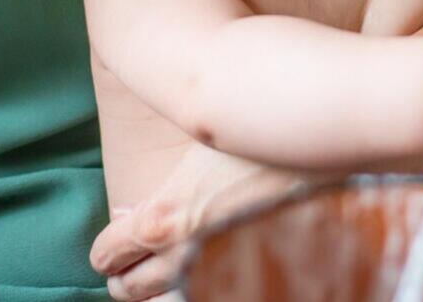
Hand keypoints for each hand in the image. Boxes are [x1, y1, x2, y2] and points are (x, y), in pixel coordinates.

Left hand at [90, 142, 316, 301]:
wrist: (316, 151)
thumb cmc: (255, 137)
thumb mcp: (199, 144)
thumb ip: (163, 185)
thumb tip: (127, 210)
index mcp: (165, 218)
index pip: (111, 252)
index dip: (105, 249)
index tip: (109, 245)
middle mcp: (185, 255)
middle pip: (130, 290)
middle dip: (123, 277)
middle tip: (125, 266)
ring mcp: (216, 271)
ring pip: (165, 301)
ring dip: (154, 287)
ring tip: (157, 273)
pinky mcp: (249, 277)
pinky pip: (204, 294)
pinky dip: (193, 287)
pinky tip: (203, 268)